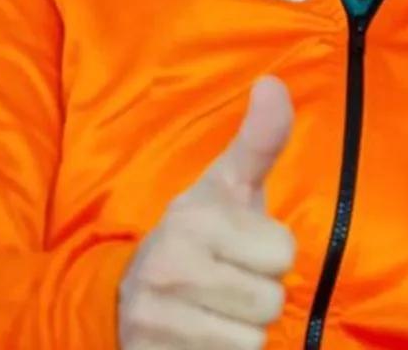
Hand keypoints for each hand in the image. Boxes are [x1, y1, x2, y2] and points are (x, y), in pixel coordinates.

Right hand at [117, 77, 299, 348]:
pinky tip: (199, 337)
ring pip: (252, 339)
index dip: (271, 253)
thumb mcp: (226, 186)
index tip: (240, 246)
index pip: (283, 253)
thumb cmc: (197, 236)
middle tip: (226, 281)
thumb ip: (258, 141)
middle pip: (271, 300)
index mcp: (192, 222)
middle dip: (257, 294)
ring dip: (240, 329)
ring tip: (213, 309)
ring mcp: (157, 321)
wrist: (124, 297)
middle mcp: (170, 270)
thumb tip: (274, 84)